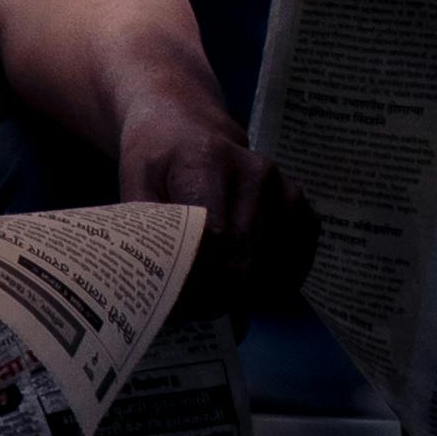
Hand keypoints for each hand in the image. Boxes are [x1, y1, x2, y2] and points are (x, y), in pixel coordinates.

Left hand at [117, 95, 321, 309]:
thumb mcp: (136, 184)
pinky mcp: (301, 205)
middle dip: (217, 292)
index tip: (177, 302)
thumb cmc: (159, 160)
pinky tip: (249, 290)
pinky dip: (274, 285)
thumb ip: (148, 232)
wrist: (189, 125)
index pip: (214, 235)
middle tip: (192, 310)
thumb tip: (155, 292)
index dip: (198, 277)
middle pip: (244, 255)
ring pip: (273, 265)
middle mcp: (255, 172)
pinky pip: (297, 260)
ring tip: (215, 301)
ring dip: (246, 293)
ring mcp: (284, 188)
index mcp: (208, 161)